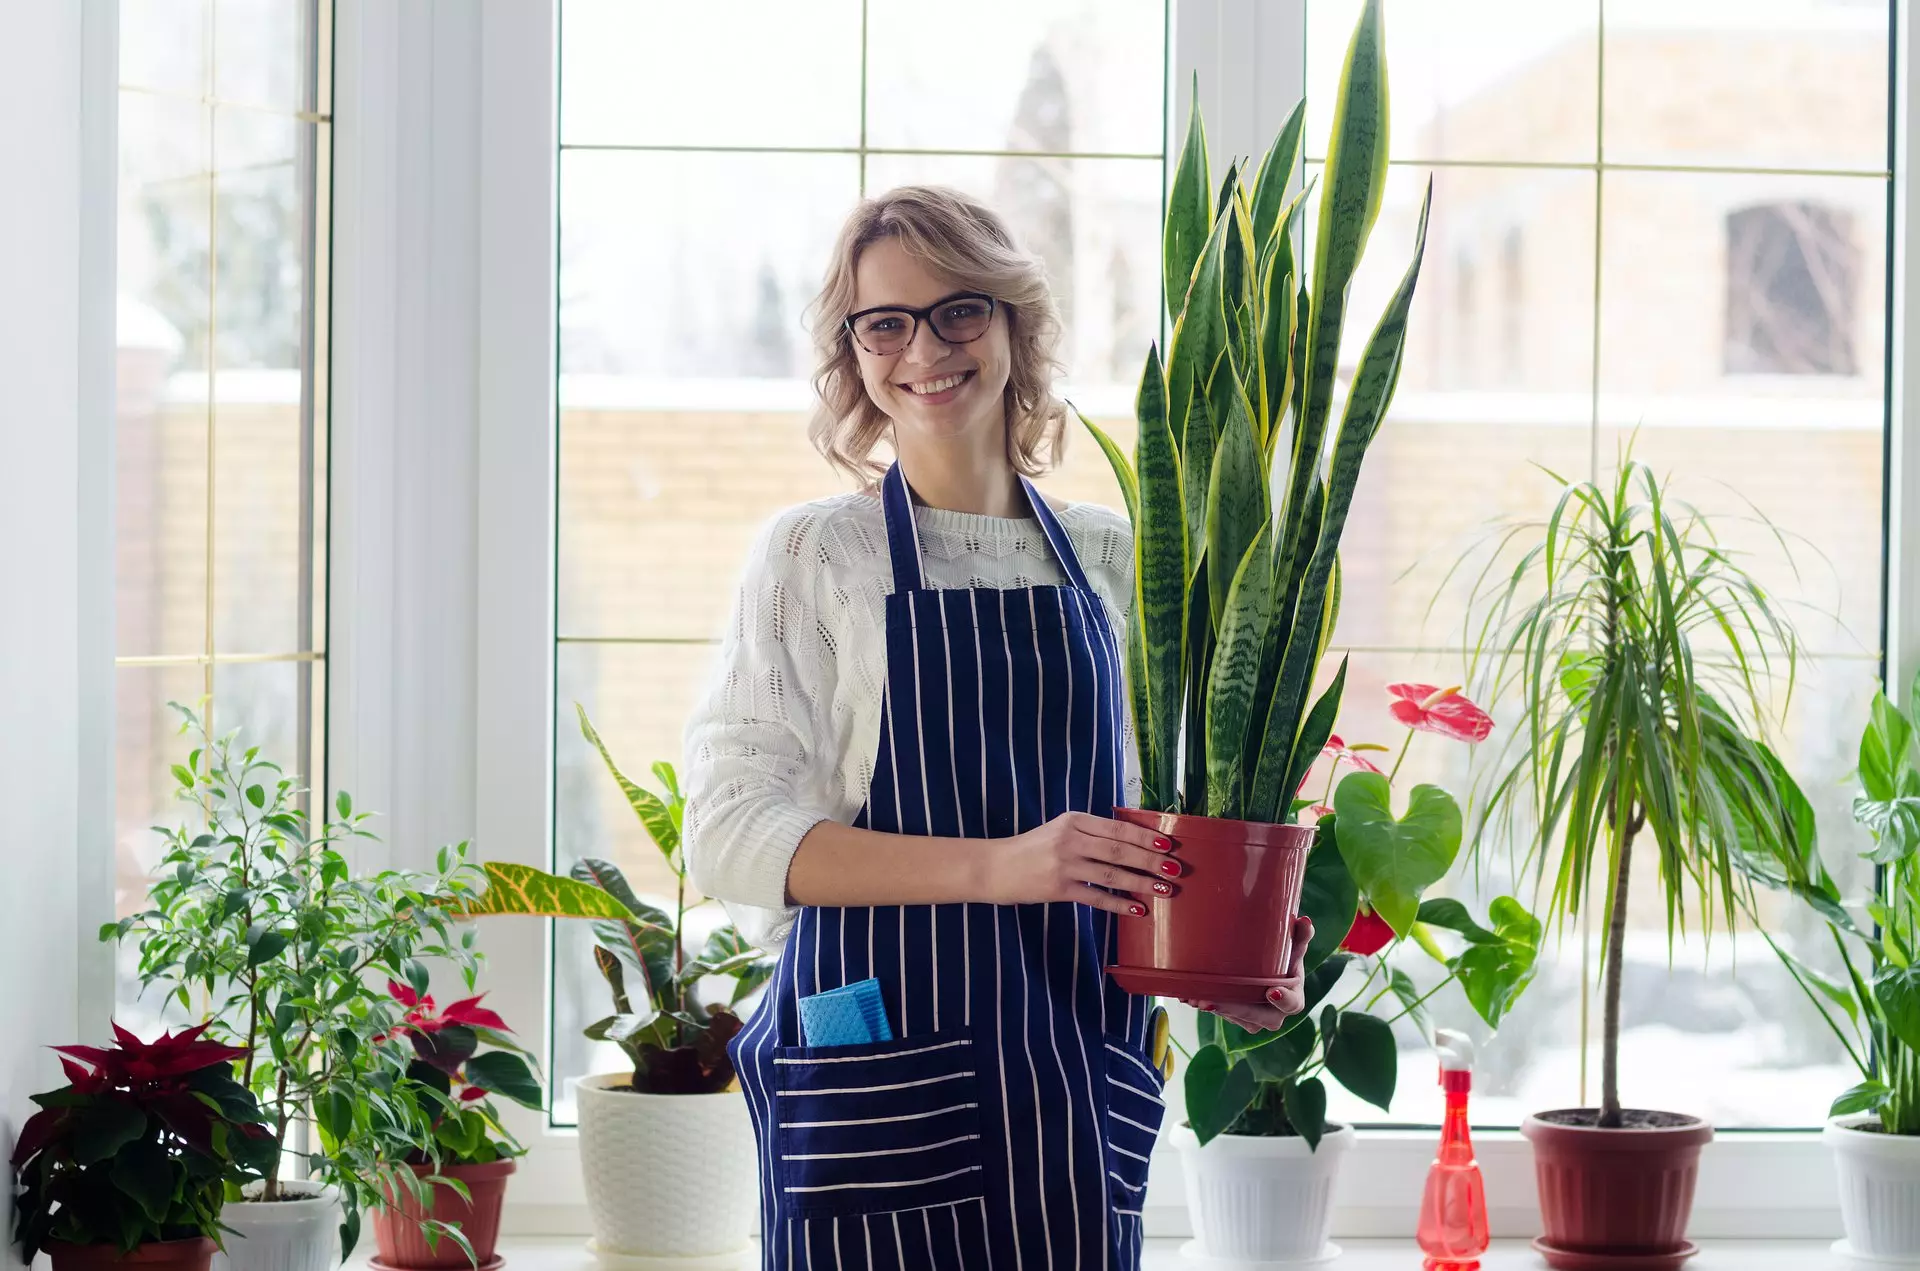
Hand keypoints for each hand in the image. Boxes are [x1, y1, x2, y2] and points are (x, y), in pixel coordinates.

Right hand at [981, 811, 1181, 916]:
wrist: (995, 867)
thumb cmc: (1031, 848)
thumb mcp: (1060, 830)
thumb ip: (1090, 833)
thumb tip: (1132, 843)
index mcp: (1074, 820)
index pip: (1117, 828)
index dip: (1145, 836)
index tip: (1168, 843)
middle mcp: (1070, 839)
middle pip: (1119, 850)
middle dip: (1150, 860)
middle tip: (1174, 869)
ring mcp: (1064, 864)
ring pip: (1111, 874)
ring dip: (1141, 882)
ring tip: (1164, 889)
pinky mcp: (1058, 889)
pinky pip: (1096, 898)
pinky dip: (1119, 904)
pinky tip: (1137, 910)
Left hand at [1181, 916, 1313, 1032]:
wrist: (1271, 979)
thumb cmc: (1284, 963)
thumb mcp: (1293, 950)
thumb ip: (1299, 938)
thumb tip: (1304, 920)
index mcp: (1293, 1000)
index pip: (1292, 1004)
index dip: (1283, 1000)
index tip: (1271, 991)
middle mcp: (1274, 1016)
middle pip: (1255, 1016)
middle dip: (1234, 1008)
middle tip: (1213, 999)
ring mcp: (1254, 1020)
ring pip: (1234, 1017)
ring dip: (1214, 1007)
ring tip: (1195, 996)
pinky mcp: (1236, 1019)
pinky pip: (1221, 1014)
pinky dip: (1206, 1003)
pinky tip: (1190, 996)